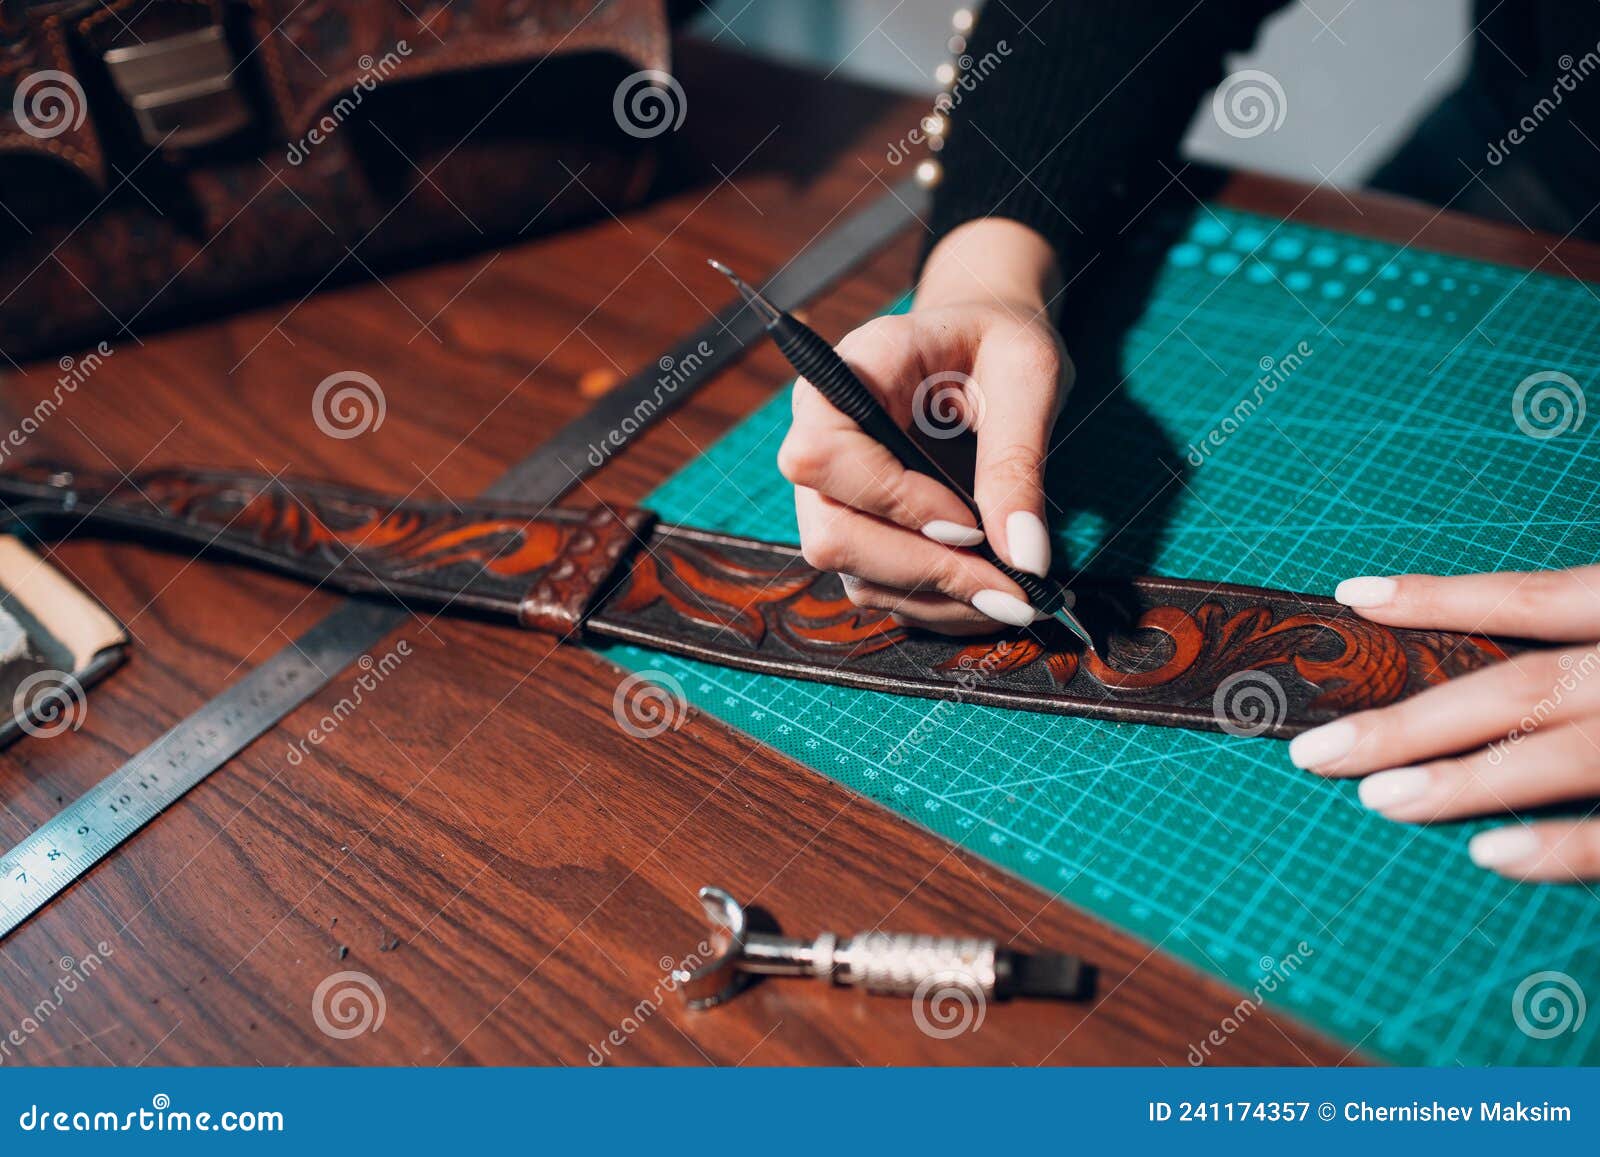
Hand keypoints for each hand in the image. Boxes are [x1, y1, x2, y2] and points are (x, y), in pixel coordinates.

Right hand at [778, 218, 1072, 633]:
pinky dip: (938, 604)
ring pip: (852, 573)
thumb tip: (1024, 559)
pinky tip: (992, 595)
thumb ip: (1018, 461)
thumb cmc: (1001, 344)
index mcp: (849, 374)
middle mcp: (819, 435)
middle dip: (923, 571)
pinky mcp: (855, 528)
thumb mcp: (1028, 376)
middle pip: (829, 532)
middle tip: (1013, 590)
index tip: (973, 526)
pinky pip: (878, 588)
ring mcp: (830, 490)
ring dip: (937, 598)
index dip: (893, 502)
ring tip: (1016, 597)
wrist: (983, 348)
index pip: (824, 456)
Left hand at [1288, 566, 1599, 881]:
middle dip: (1413, 722)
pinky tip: (1486, 853)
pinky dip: (1557, 845)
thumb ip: (1590, 628)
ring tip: (1375, 798)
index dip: (1444, 599)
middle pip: (1516, 689)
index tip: (1352, 597)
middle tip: (1315, 751)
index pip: (1534, 601)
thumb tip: (1493, 676)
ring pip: (1559, 755)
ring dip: (1462, 778)